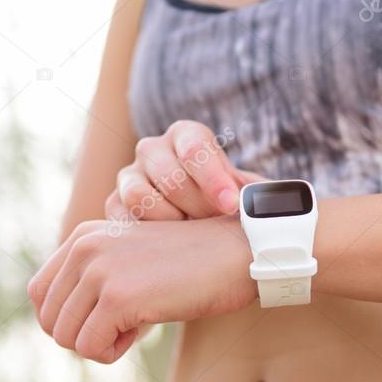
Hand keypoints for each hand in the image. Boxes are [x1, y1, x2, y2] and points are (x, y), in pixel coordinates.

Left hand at [28, 215, 255, 362]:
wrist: (237, 254)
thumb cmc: (190, 266)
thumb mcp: (129, 262)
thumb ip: (92, 283)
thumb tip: (59, 330)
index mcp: (82, 237)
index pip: (40, 294)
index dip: (68, 319)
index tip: (104, 319)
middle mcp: (83, 248)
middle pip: (50, 320)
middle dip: (83, 335)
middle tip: (123, 326)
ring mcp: (99, 271)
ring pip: (66, 338)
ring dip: (99, 345)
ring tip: (134, 326)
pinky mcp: (118, 297)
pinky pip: (90, 348)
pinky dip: (113, 352)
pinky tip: (141, 331)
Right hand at [104, 120, 266, 221]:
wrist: (207, 223)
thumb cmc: (230, 204)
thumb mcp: (246, 193)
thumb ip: (252, 191)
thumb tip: (266, 203)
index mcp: (187, 135)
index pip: (195, 147)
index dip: (213, 177)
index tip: (231, 205)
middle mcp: (153, 149)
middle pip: (167, 172)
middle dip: (194, 203)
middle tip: (213, 225)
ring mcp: (129, 175)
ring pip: (137, 194)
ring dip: (167, 220)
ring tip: (190, 236)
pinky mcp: (115, 204)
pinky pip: (119, 217)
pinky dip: (141, 233)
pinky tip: (164, 246)